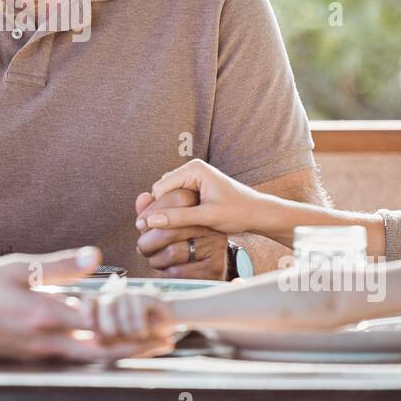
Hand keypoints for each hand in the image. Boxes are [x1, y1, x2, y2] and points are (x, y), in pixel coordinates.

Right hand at [0, 247, 170, 362]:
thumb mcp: (17, 267)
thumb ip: (59, 266)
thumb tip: (97, 259)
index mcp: (43, 316)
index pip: (98, 323)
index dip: (130, 320)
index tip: (156, 315)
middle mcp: (44, 342)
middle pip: (101, 352)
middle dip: (136, 347)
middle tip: (165, 340)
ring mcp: (37, 354)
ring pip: (88, 359)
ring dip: (119, 352)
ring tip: (147, 344)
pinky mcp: (31, 357)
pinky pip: (71, 358)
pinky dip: (95, 352)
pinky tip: (107, 343)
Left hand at [133, 186, 226, 279]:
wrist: (207, 264)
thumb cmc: (182, 239)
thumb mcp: (167, 219)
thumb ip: (154, 208)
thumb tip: (143, 199)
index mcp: (201, 206)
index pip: (177, 198)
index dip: (152, 211)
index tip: (141, 224)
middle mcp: (211, 223)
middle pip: (170, 228)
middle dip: (147, 241)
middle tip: (143, 247)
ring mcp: (215, 245)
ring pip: (172, 252)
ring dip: (155, 259)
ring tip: (155, 258)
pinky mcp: (215, 267)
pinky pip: (178, 271)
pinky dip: (166, 273)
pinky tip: (168, 268)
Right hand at [138, 158, 285, 237]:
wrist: (258, 213)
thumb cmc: (239, 212)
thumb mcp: (207, 217)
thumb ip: (179, 218)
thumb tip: (152, 221)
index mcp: (193, 169)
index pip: (160, 188)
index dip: (152, 209)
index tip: (143, 228)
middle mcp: (191, 169)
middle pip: (161, 191)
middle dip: (156, 210)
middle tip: (143, 231)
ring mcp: (192, 178)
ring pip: (166, 196)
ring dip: (164, 212)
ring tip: (159, 230)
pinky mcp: (195, 187)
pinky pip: (175, 199)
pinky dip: (172, 212)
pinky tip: (171, 226)